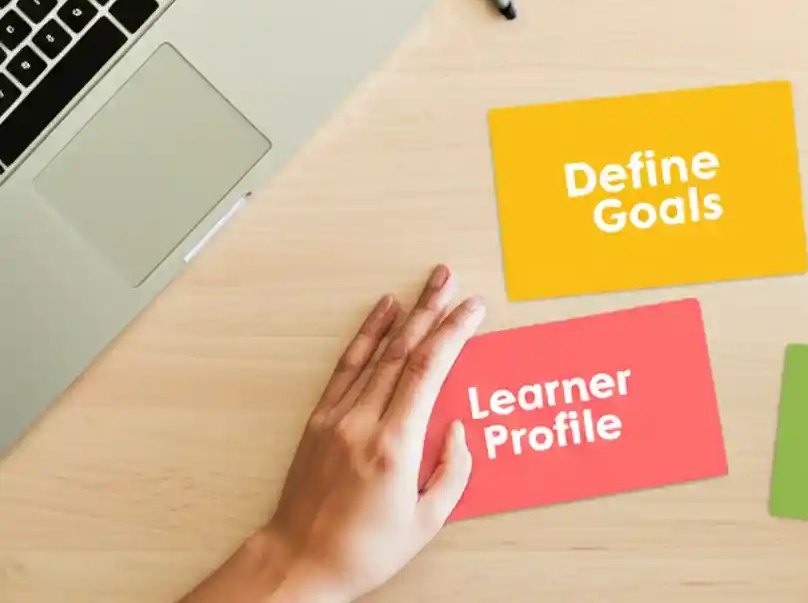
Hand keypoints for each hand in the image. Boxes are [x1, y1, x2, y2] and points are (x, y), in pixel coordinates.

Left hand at [182, 265, 485, 602]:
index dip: (453, 333)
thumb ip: (453, 471)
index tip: (472, 310)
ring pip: (377, 352)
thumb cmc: (364, 550)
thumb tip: (457, 429)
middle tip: (449, 280)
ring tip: (424, 286)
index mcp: (394, 446)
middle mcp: (363, 422)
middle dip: (432, 310)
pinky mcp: (320, 421)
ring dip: (404, 314)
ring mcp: (337, 418)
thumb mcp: (427, 521)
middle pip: (405, 351)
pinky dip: (367, 335)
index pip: (429, 371)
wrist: (299, 562)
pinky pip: (347, 366)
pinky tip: (382, 313)